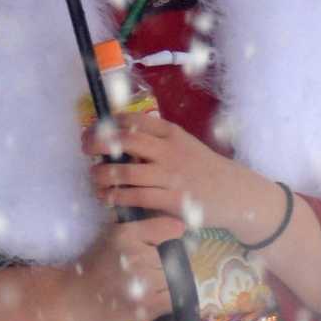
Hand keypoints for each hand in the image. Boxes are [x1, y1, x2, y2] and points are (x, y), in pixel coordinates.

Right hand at [68, 210, 187, 320]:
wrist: (72, 297)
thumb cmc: (93, 264)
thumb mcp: (108, 233)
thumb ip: (135, 222)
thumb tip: (176, 223)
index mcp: (126, 234)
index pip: (168, 228)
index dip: (169, 234)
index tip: (162, 241)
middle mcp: (136, 257)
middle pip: (175, 255)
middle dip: (168, 260)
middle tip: (150, 267)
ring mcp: (143, 283)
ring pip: (177, 277)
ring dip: (168, 280)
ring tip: (148, 283)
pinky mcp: (147, 306)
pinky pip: (175, 298)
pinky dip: (169, 297)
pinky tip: (153, 296)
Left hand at [87, 111, 265, 237]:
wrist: (235, 193)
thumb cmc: (204, 169)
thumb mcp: (185, 145)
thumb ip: (158, 141)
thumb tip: (123, 137)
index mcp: (172, 133)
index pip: (133, 121)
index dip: (107, 124)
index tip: (92, 130)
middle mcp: (169, 151)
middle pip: (125, 140)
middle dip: (98, 143)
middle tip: (85, 149)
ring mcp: (170, 175)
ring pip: (125, 171)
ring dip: (102, 174)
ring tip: (94, 178)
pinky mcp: (172, 200)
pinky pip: (136, 197)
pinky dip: (116, 197)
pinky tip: (107, 198)